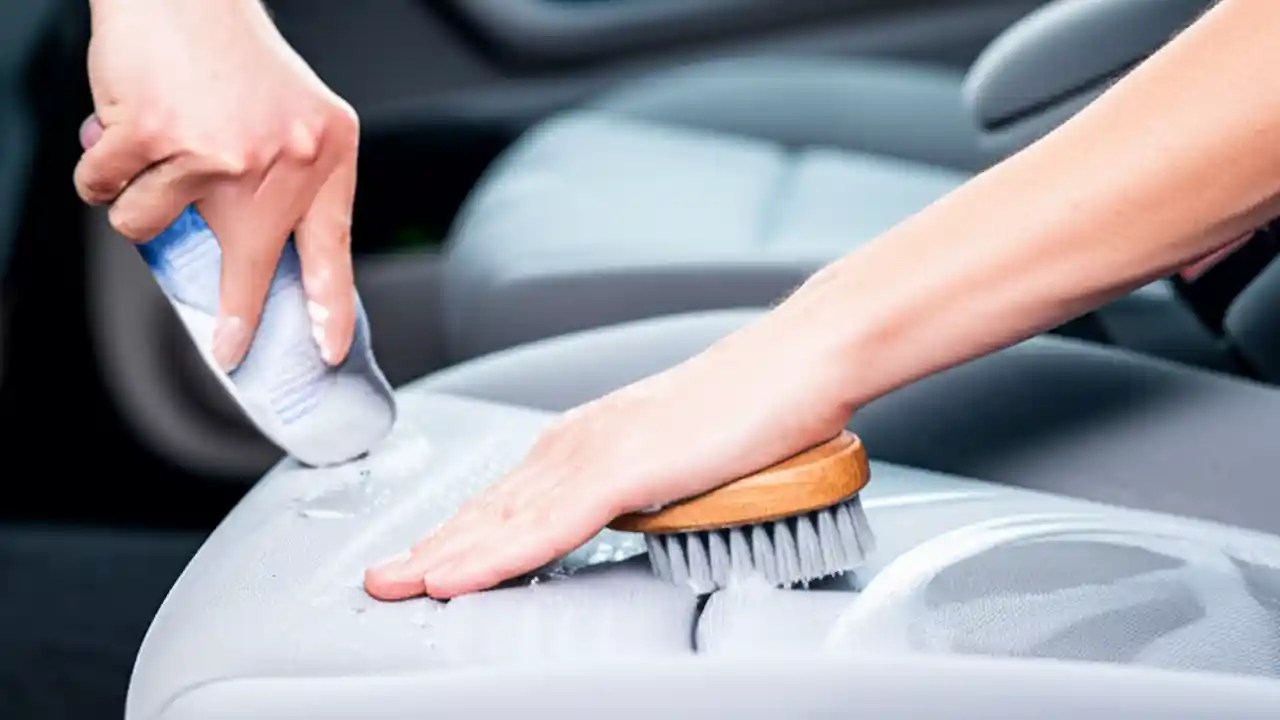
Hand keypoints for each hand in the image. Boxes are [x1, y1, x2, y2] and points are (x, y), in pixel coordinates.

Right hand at [76, 0, 359, 369]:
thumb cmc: (236, 58)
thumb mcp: (300, 122)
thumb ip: (290, 187)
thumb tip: (262, 267)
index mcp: (326, 152)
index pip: (331, 247)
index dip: (330, 306)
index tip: (328, 350)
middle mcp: (280, 155)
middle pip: (246, 263)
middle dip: (234, 313)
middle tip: (227, 344)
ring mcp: (218, 149)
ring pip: (147, 225)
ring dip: (135, 202)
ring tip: (153, 159)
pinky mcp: (156, 136)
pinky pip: (104, 189)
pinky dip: (101, 170)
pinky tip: (123, 134)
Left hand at [364, 294, 858, 599]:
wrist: (798, 359)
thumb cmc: (752, 406)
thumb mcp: (681, 457)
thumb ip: (642, 485)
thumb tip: (631, 512)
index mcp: (589, 438)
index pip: (509, 497)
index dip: (458, 532)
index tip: (419, 560)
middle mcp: (579, 441)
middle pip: (490, 507)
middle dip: (430, 546)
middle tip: (378, 579)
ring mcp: (597, 452)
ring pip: (502, 519)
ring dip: (443, 555)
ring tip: (393, 585)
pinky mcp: (624, 468)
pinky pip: (546, 526)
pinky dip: (494, 556)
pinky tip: (457, 576)